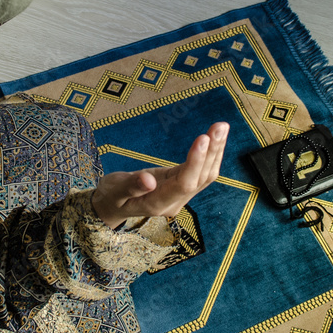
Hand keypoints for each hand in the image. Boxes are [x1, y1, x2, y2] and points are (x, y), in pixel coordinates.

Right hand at [92, 123, 228, 229]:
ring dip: (215, 151)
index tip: (203, 138)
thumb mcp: (114, 192)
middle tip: (220, 126)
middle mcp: (174, 202)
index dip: (195, 162)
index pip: (183, 184)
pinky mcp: (180, 185)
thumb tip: (148, 180)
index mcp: (157, 205)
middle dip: (212, 151)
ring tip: (222, 126)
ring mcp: (180, 195)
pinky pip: (200, 171)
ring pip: (204, 175)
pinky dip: (210, 154)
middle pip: (200, 178)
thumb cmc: (111, 198)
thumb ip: (131, 187)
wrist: (112, 207)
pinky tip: (216, 138)